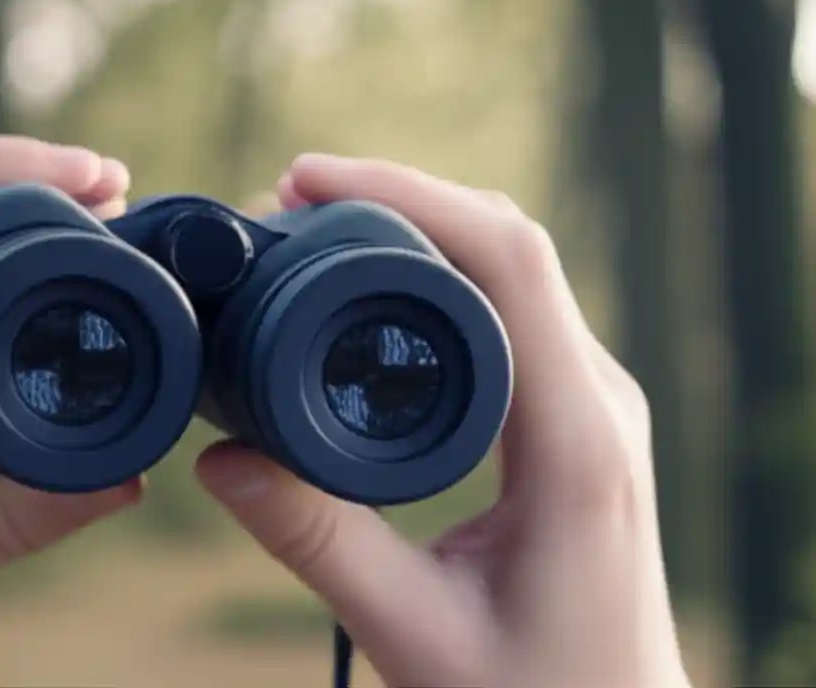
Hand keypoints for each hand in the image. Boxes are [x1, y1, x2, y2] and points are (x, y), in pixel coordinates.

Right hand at [196, 154, 690, 687]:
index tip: (305, 180)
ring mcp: (593, 403)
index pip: (509, 264)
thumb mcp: (415, 635)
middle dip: (398, 198)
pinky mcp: (573, 416)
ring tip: (312, 229)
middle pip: (508, 245)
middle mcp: (599, 400)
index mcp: (577, 442)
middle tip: (284, 203)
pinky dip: (439, 273)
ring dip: (419, 228)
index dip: (409, 196)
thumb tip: (216, 456)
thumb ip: (319, 546)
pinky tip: (372, 281)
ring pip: (511, 269)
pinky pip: (511, 310)